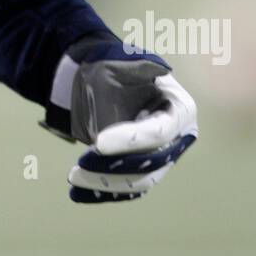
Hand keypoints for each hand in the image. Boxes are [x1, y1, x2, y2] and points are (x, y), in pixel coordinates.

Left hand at [40, 33, 197, 202]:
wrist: (100, 81)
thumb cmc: (116, 67)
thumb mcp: (129, 62)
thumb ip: (141, 68)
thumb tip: (156, 71)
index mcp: (180, 109)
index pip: (159, 131)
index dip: (130, 140)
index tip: (98, 142)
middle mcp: (177, 138)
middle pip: (150, 163)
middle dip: (114, 168)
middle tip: (79, 167)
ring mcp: (161, 157)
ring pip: (138, 181)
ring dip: (106, 184)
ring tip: (75, 177)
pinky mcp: (142, 169)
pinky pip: (127, 186)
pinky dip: (104, 192)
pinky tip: (79, 193)